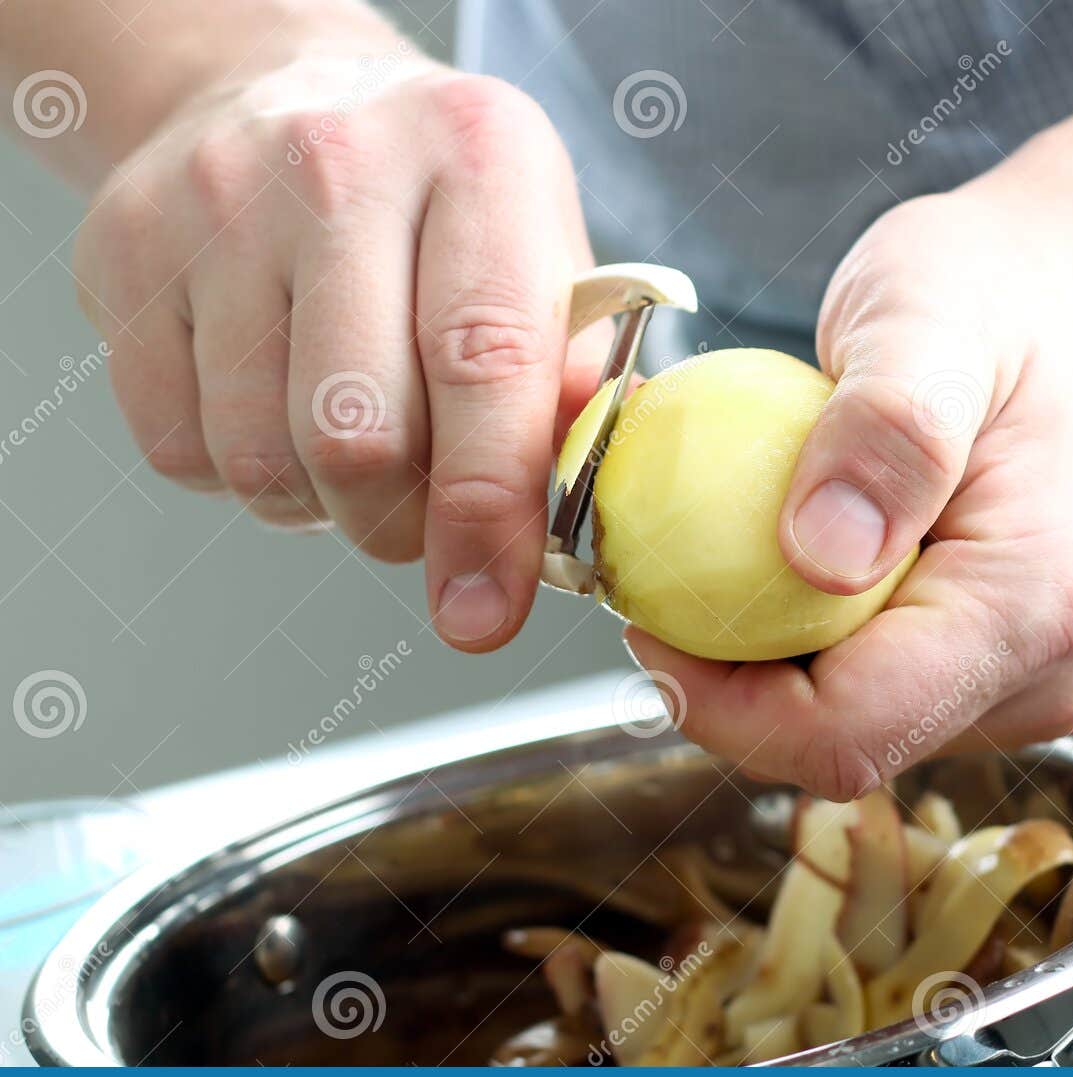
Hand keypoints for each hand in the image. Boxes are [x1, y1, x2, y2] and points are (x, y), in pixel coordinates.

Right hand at [73, 54, 600, 650]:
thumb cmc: (439, 203)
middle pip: (359, 436)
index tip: (485, 608)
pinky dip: (239, 473)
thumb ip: (570, 387)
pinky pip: (178, 450)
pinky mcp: (124, 254)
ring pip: (263, 460)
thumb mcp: (541, 255)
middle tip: (422, 516)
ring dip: (319, 504)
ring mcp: (215, 204)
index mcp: (477, 157)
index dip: (487, 509)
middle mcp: (339, 166)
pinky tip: (272, 405)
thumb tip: (562, 533)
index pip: (483, 361)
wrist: (279, 94)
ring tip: (348, 439)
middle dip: (400, 526)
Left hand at [625, 179, 1072, 799]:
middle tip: (667, 562)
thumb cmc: (1002, 294)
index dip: (721, 705)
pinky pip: (860, 689)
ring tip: (722, 545)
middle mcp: (1040, 674)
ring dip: (758, 660)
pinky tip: (767, 557)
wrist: (1066, 298)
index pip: (849, 733)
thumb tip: (821, 560)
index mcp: (1034, 610)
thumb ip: (886, 431)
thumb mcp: (929, 318)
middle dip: (729, 680)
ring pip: (842, 727)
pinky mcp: (983, 669)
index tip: (647, 611)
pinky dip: (793, 638)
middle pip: (837, 745)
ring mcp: (1015, 682)